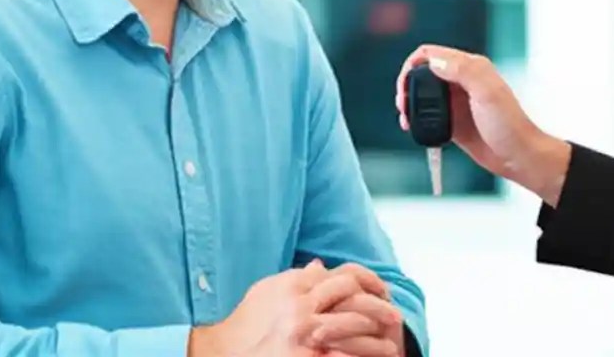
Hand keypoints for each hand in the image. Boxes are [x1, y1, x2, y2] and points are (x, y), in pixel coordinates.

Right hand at [188, 260, 402, 356]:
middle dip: (377, 305)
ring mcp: (302, 332)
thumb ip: (296, 278)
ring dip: (375, 335)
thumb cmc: (244, 326)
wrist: (220, 354)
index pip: (340, 275)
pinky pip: (342, 355)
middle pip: (351, 294)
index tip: (380, 291)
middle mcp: (299, 305)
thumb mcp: (267, 293)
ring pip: (352, 324)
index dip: (366, 282)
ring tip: (390, 345)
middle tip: (394, 316)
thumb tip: (321, 265)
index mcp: (292, 285)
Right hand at [395, 44, 571, 204]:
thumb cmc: (510, 125)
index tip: (405, 82)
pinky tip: (414, 126)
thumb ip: (462, 70)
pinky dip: (417, 118)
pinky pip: (428, 115)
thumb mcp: (487, 92)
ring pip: (423, 95)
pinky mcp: (454, 122)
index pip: (431, 54)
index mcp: (470, 68)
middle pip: (423, 74)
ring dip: (410, 102)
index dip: (413, 64)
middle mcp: (462, 82)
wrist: (519, 156)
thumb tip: (433, 59)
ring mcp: (457, 102)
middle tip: (403, 103)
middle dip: (407, 85)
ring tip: (405, 116)